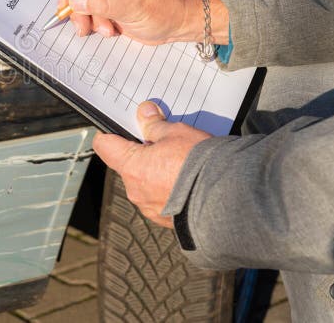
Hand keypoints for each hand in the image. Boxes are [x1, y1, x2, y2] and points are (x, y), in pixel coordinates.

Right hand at [59, 0, 227, 44]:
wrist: (180, 24)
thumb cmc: (165, 11)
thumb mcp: (134, 7)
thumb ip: (104, 2)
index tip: (66, 6)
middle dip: (79, 8)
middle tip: (82, 27)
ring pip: (83, 0)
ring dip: (89, 18)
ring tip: (107, 30)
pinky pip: (91, 9)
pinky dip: (95, 22)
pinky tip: (111, 28)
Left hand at [93, 101, 210, 227]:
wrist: (228, 199)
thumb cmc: (199, 164)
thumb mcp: (176, 133)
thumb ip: (155, 124)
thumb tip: (145, 113)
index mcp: (131, 166)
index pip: (104, 146)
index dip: (109, 134)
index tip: (116, 128)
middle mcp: (135, 190)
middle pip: (127, 165)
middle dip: (142, 153)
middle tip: (163, 143)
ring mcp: (150, 207)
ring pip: (145, 183)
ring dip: (156, 173)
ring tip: (180, 163)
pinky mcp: (166, 220)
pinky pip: (160, 199)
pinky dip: (168, 190)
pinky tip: (187, 182)